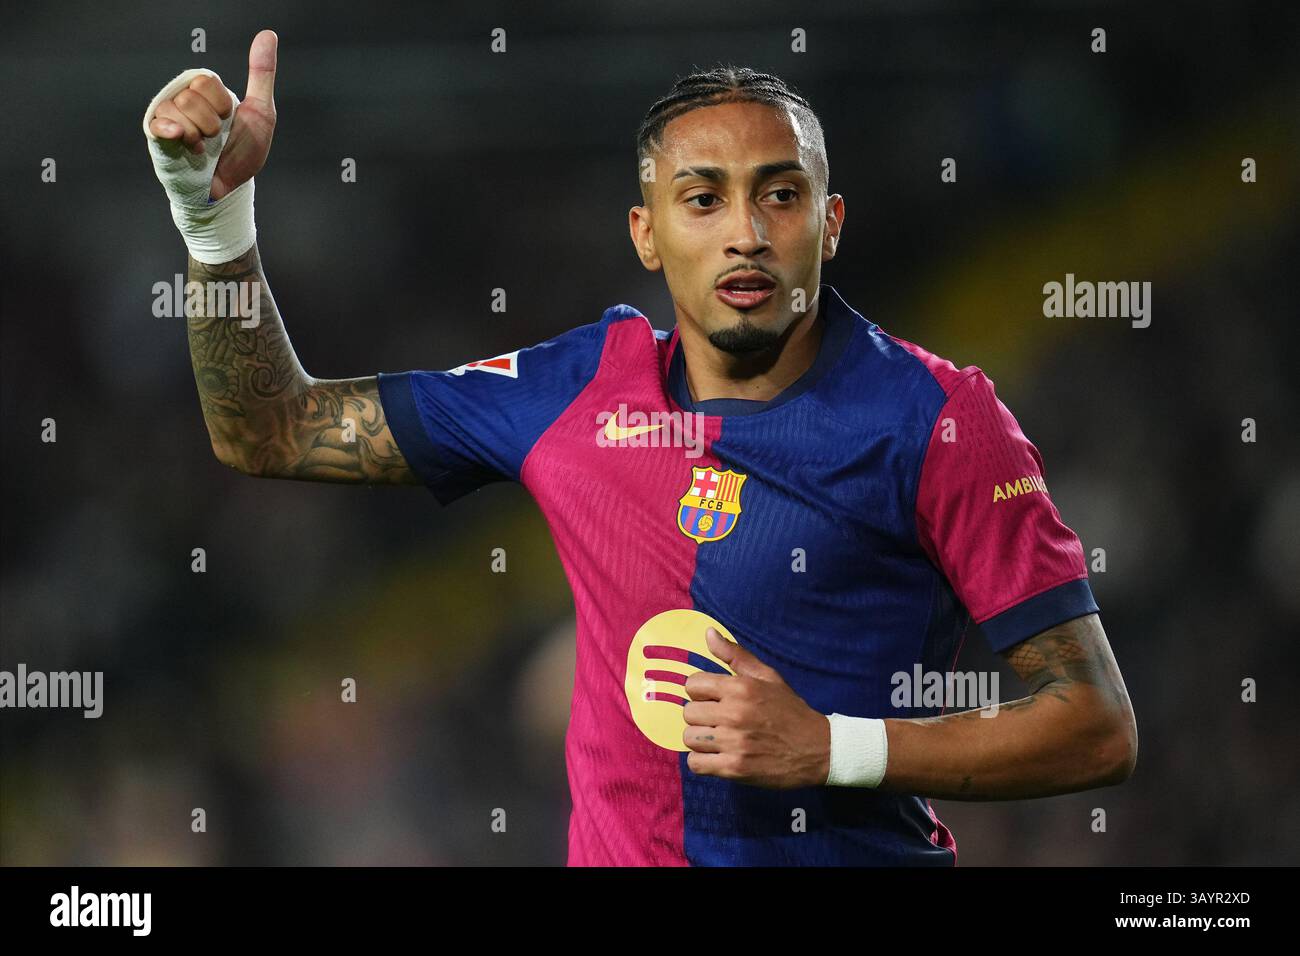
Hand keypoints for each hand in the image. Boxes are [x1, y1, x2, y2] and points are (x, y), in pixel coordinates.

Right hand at [148, 30, 277, 199]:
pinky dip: (171, 131)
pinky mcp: (158, 137)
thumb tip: (268, 33)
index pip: (207, 81)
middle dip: (212, 123)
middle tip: (215, 137)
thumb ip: (262, 74)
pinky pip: (157, 123)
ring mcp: (169, 118)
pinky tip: (183, 139)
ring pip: (178, 108)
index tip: (228, 121)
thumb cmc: (243, 152)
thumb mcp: (261, 113)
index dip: (222, 105)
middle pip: (192, 95)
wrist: (231, 189)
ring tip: (202, 147)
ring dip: (199, 135)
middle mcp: (184, 99)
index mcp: (205, 92)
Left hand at [682, 627, 830, 788]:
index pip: (693, 684)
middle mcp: (734, 713)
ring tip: (719, 740)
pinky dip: (703, 762)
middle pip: (689, 712)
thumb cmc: (790, 710)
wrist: (818, 749)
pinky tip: (717, 757)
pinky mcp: (735, 768)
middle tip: (719, 721)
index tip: (714, 700)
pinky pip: (695, 764)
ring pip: (689, 738)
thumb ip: (735, 655)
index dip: (701, 692)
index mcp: (741, 687)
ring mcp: (734, 742)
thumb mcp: (768, 677)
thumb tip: (708, 633)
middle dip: (701, 716)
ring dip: (701, 740)